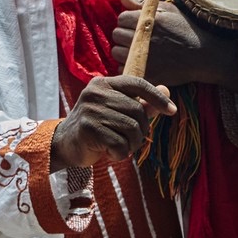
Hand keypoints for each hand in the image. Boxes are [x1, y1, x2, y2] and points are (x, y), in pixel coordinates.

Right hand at [51, 75, 175, 168]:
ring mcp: (90, 110)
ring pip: (132, 130)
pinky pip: (120, 145)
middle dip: (141, 130)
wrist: (65, 143)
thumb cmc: (96, 126)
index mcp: (103, 83)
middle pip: (138, 112)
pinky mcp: (88, 129)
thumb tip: (167, 90)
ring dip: (132, 144)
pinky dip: (120, 154)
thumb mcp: (117, 111)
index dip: (157, 97)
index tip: (172, 111)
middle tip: (131, 139)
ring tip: (119, 146)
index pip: (137, 83)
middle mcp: (95, 93)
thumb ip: (141, 103)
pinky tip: (109, 152)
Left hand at [110, 0, 237, 91]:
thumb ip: (140, 2)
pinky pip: (124, 69)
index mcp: (147, 21)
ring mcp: (144, 58)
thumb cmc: (185, 29)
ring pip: (117, 53)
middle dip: (126, 34)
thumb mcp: (167, 10)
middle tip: (142, 38)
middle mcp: (143, 39)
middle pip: (116, 34)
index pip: (121, 17)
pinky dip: (130, 66)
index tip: (141, 25)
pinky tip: (143, 62)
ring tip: (142, 49)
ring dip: (125, 51)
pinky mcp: (147, 75)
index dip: (130, 20)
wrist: (204, 55)